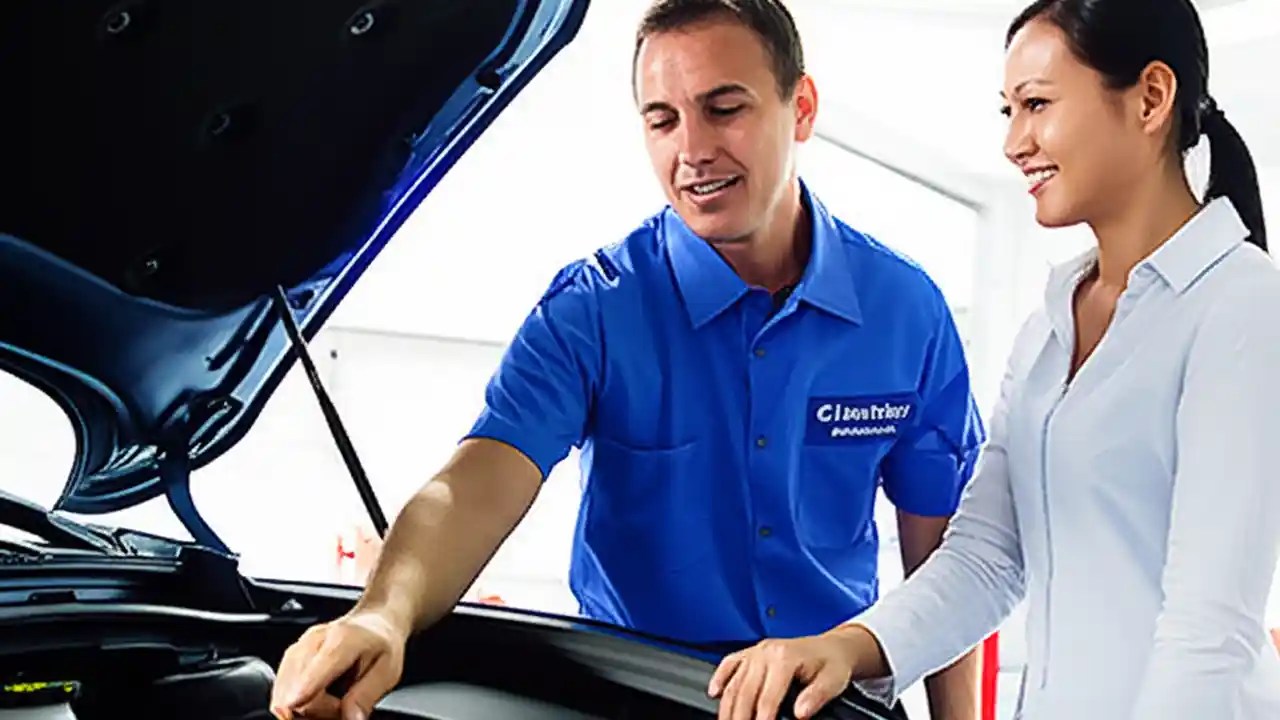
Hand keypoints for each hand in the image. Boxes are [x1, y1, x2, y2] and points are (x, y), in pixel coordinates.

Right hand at [270, 609, 407, 719]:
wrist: (374, 623)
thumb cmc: (382, 644)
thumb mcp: (388, 671)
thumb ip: (366, 695)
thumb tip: (351, 719)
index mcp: (343, 640)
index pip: (316, 670)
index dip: (304, 692)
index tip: (292, 705)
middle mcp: (314, 640)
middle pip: (297, 688)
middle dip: (317, 709)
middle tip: (342, 706)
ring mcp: (298, 647)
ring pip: (285, 689)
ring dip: (305, 705)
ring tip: (332, 700)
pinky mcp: (290, 657)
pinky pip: (283, 688)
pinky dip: (297, 698)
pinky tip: (318, 696)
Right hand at [707, 626, 875, 719]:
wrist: (832, 647)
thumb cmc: (832, 664)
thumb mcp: (833, 680)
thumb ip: (817, 696)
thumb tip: (801, 713)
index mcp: (785, 658)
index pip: (768, 696)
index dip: (763, 718)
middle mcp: (766, 652)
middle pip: (745, 692)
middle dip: (740, 717)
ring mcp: (756, 652)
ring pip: (734, 682)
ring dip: (727, 707)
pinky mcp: (750, 653)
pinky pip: (729, 664)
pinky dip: (719, 678)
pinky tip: (714, 694)